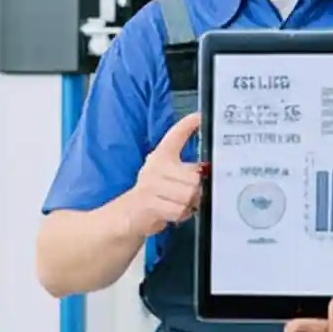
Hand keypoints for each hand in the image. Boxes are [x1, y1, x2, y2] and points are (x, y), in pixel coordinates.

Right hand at [123, 112, 202, 238]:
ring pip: (188, 195)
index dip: (188, 124)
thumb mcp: (167, 176)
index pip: (175, 135)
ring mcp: (151, 184)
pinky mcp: (150, 203)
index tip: (199, 116)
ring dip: (188, 205)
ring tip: (176, 204)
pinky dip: (180, 215)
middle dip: (196, 192)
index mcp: (161, 156)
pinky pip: (179, 210)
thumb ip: (187, 171)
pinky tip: (171, 213)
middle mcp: (155, 166)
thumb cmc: (152, 195)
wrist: (125, 215)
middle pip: (194, 178)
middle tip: (186, 196)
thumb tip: (206, 170)